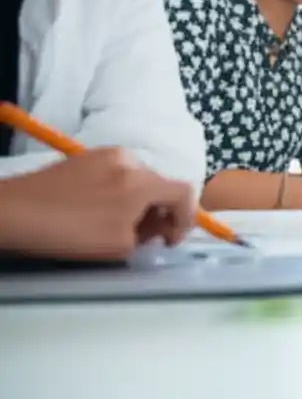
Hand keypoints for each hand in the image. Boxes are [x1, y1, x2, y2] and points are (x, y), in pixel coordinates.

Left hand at [0, 149, 196, 259]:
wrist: (13, 212)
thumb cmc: (70, 232)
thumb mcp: (119, 245)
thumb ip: (149, 233)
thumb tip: (156, 225)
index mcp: (143, 181)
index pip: (185, 193)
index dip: (188, 218)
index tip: (171, 240)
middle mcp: (130, 160)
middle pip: (162, 184)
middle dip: (162, 210)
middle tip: (148, 236)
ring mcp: (106, 154)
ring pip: (139, 178)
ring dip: (141, 200)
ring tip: (122, 223)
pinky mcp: (85, 157)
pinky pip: (117, 172)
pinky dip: (121, 191)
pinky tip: (101, 209)